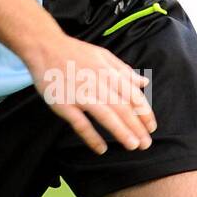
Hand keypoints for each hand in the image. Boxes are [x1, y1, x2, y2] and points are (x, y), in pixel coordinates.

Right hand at [27, 35, 156, 154]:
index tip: (152, 127)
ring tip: (133, 145)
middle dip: (137, 127)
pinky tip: (101, 149)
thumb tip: (143, 83)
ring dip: (121, 131)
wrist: (45, 48)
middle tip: (146, 144)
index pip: (133, 95)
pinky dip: (91, 137)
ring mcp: (80, 94)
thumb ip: (124, 71)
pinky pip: (80, 123)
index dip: (144, 112)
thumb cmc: (75, 53)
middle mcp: (98, 84)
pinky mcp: (64, 104)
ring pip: (106, 115)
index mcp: (109, 72)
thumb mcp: (103, 56)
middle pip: (123, 108)